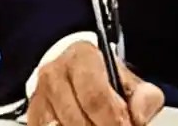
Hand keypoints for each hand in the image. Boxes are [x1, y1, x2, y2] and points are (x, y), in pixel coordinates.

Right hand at [29, 41, 163, 125]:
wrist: (72, 68)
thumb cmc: (102, 76)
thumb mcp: (130, 80)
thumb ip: (144, 97)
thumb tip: (138, 118)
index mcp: (82, 58)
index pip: (95, 97)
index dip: (113, 121)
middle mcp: (54, 74)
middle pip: (78, 121)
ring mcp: (40, 97)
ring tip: (99, 124)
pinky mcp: (33, 116)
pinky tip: (85, 124)